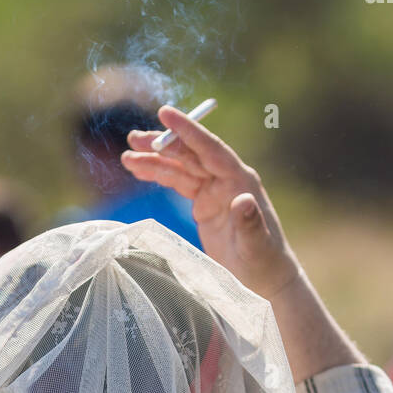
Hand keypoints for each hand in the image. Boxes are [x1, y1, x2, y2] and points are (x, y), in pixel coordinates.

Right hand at [121, 105, 299, 297]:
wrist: (264, 278)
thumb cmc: (264, 264)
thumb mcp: (256, 248)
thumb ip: (250, 224)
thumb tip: (244, 200)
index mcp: (241, 181)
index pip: (211, 149)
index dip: (188, 131)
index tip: (165, 113)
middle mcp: (227, 179)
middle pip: (191, 154)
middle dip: (163, 144)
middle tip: (133, 139)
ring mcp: (215, 189)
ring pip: (181, 167)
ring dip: (155, 160)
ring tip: (128, 157)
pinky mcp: (204, 202)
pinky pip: (178, 182)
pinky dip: (159, 175)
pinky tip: (139, 170)